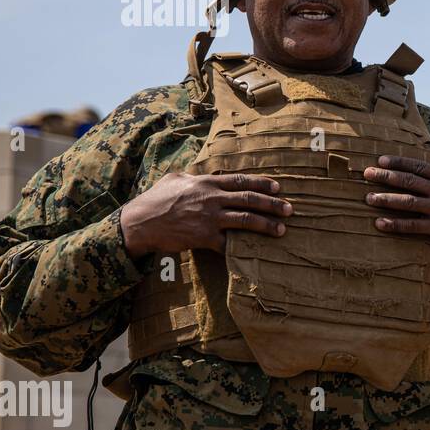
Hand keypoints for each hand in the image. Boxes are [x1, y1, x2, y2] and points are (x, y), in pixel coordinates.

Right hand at [120, 172, 291, 257]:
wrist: (139, 223)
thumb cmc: (154, 200)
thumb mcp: (174, 180)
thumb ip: (192, 177)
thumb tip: (201, 175)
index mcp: (206, 183)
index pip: (241, 181)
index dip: (262, 184)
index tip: (278, 188)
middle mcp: (212, 198)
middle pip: (250, 200)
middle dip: (273, 204)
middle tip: (290, 209)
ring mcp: (209, 218)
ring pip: (246, 220)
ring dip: (267, 225)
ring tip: (281, 230)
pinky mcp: (204, 238)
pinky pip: (229, 244)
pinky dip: (243, 249)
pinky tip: (256, 254)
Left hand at [364, 155, 429, 261]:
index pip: (418, 166)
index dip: (398, 163)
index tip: (381, 160)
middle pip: (408, 180)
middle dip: (385, 176)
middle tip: (366, 174)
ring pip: (407, 202)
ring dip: (385, 199)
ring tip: (368, 198)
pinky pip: (413, 225)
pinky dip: (395, 224)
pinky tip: (380, 223)